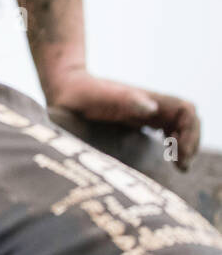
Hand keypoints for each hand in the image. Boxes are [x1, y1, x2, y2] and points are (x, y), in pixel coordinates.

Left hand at [47, 69, 199, 170]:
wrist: (65, 88)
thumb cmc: (80, 92)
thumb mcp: (100, 96)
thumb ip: (125, 100)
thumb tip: (151, 108)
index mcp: (147, 98)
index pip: (185, 111)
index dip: (190, 131)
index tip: (179, 153)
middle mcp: (150, 104)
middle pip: (186, 120)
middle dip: (190, 141)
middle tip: (181, 166)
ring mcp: (145, 112)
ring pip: (178, 126)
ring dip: (184, 144)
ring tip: (179, 165)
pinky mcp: (136, 120)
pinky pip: (165, 130)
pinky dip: (172, 143)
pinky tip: (167, 157)